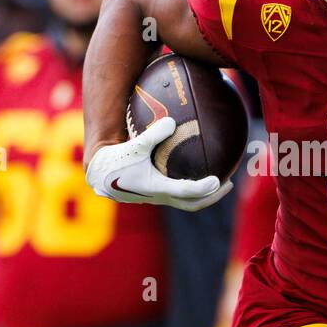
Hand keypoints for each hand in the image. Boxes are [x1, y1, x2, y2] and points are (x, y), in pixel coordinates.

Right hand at [85, 116, 232, 211]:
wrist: (98, 173)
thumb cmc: (115, 158)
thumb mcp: (134, 144)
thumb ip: (153, 134)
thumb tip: (173, 121)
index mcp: (155, 188)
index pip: (186, 192)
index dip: (204, 189)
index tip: (219, 181)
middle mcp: (158, 197)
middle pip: (192, 204)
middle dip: (212, 197)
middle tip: (229, 184)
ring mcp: (157, 197)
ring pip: (185, 201)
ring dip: (203, 195)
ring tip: (219, 181)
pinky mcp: (153, 193)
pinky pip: (176, 193)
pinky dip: (189, 187)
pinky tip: (195, 169)